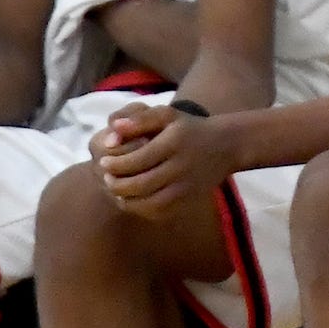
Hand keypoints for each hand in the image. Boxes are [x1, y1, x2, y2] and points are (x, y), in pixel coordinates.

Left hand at [95, 103, 234, 213]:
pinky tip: (132, 200)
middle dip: (118, 184)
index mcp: (174, 143)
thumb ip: (139, 119)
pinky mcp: (188, 201)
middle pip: (142, 184)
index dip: (116, 164)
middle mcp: (182, 167)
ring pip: (151, 203)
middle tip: (106, 178)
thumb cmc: (188, 128)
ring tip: (116, 190)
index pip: (139, 159)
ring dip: (127, 200)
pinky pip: (161, 212)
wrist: (225, 146)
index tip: (103, 162)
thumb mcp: (167, 115)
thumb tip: (112, 129)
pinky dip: (142, 209)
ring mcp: (187, 187)